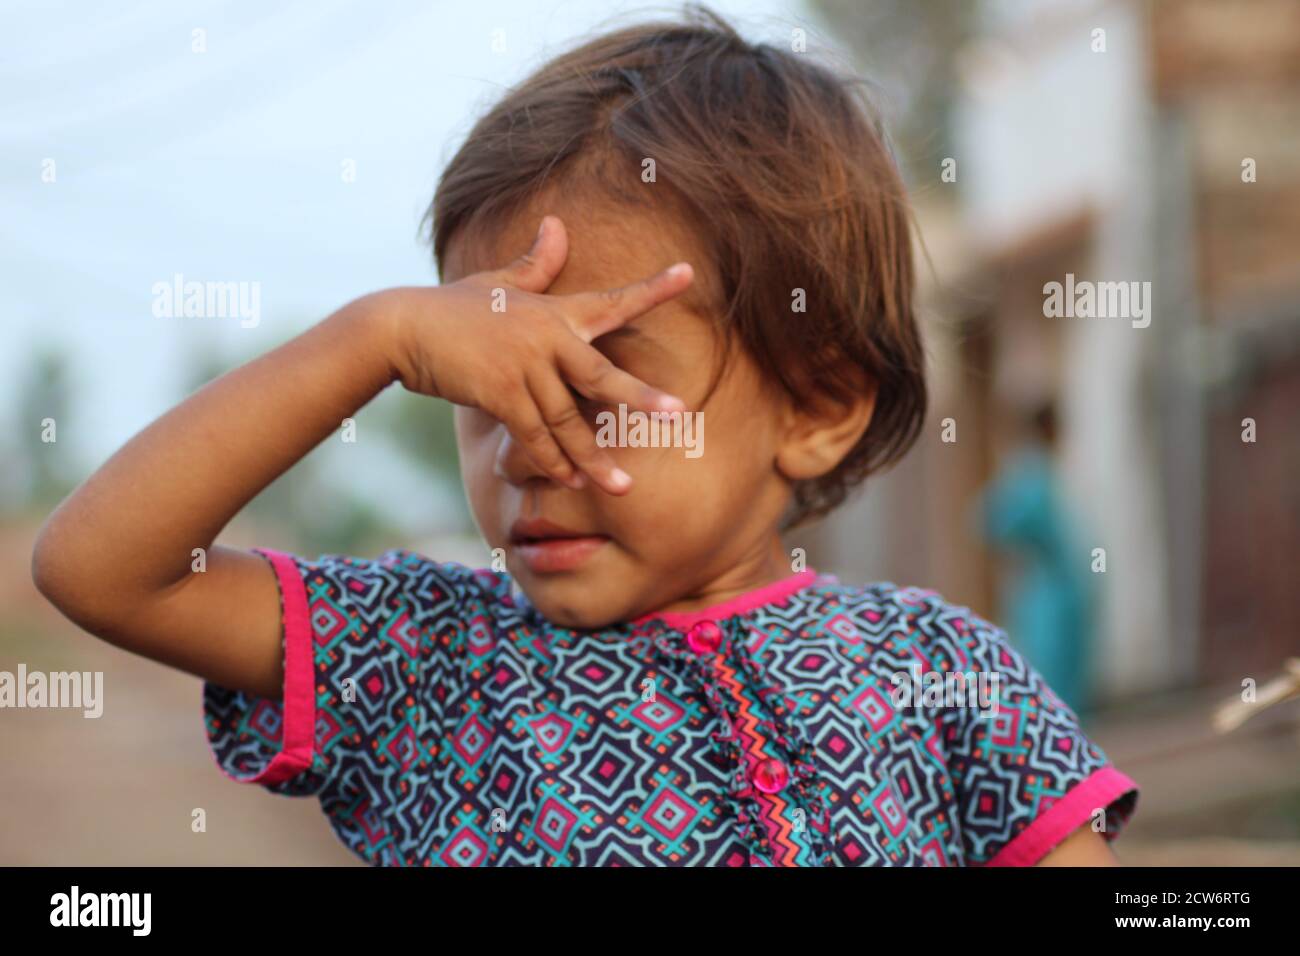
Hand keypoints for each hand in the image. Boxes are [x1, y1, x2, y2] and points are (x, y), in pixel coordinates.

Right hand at [389, 214, 693, 493]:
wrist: (400, 328)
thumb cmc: (451, 307)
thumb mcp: (497, 282)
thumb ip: (536, 264)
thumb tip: (558, 224)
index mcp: (554, 311)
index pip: (612, 301)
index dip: (652, 288)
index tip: (689, 273)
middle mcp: (546, 337)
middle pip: (602, 374)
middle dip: (641, 397)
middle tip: (677, 413)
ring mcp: (523, 366)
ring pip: (568, 420)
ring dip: (593, 457)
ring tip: (621, 487)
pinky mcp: (499, 393)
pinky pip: (534, 435)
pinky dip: (552, 460)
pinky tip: (571, 481)